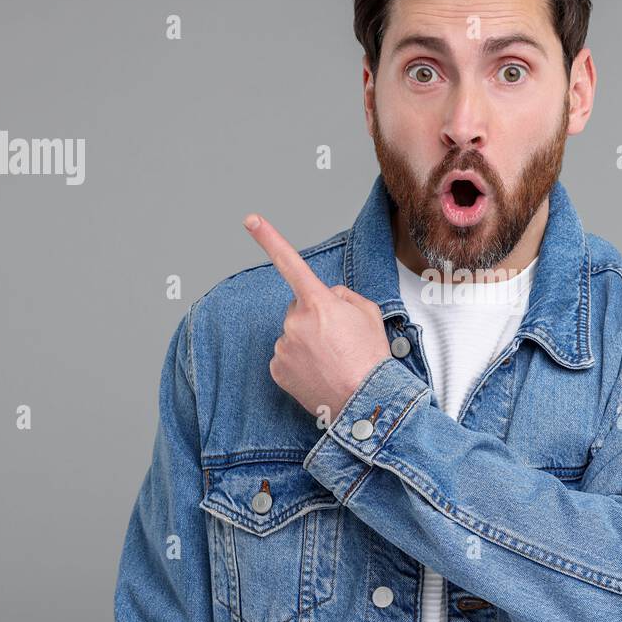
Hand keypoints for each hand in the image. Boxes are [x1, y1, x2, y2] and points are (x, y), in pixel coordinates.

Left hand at [243, 212, 391, 422]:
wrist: (365, 402)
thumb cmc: (371, 357)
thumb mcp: (369, 313)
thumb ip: (343, 295)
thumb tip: (326, 297)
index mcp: (318, 302)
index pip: (291, 263)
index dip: (269, 238)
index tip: (249, 219)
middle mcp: (295, 321)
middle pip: (298, 308)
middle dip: (314, 317)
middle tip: (338, 340)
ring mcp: (283, 346)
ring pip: (292, 334)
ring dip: (307, 342)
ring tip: (332, 360)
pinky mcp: (277, 369)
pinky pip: (285, 357)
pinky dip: (299, 362)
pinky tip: (319, 372)